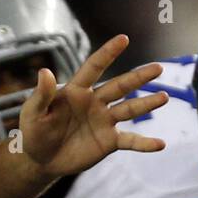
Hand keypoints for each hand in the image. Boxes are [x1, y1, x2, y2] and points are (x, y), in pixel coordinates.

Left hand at [18, 34, 169, 178]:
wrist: (40, 159)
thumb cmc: (34, 131)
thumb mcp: (32, 114)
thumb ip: (41, 95)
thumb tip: (44, 72)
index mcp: (76, 91)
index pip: (94, 68)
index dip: (108, 53)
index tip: (123, 38)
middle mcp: (94, 102)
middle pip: (120, 86)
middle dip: (138, 77)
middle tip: (158, 68)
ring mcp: (104, 121)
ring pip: (129, 109)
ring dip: (147, 104)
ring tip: (164, 97)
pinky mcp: (108, 142)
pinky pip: (130, 141)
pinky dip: (144, 143)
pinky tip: (160, 144)